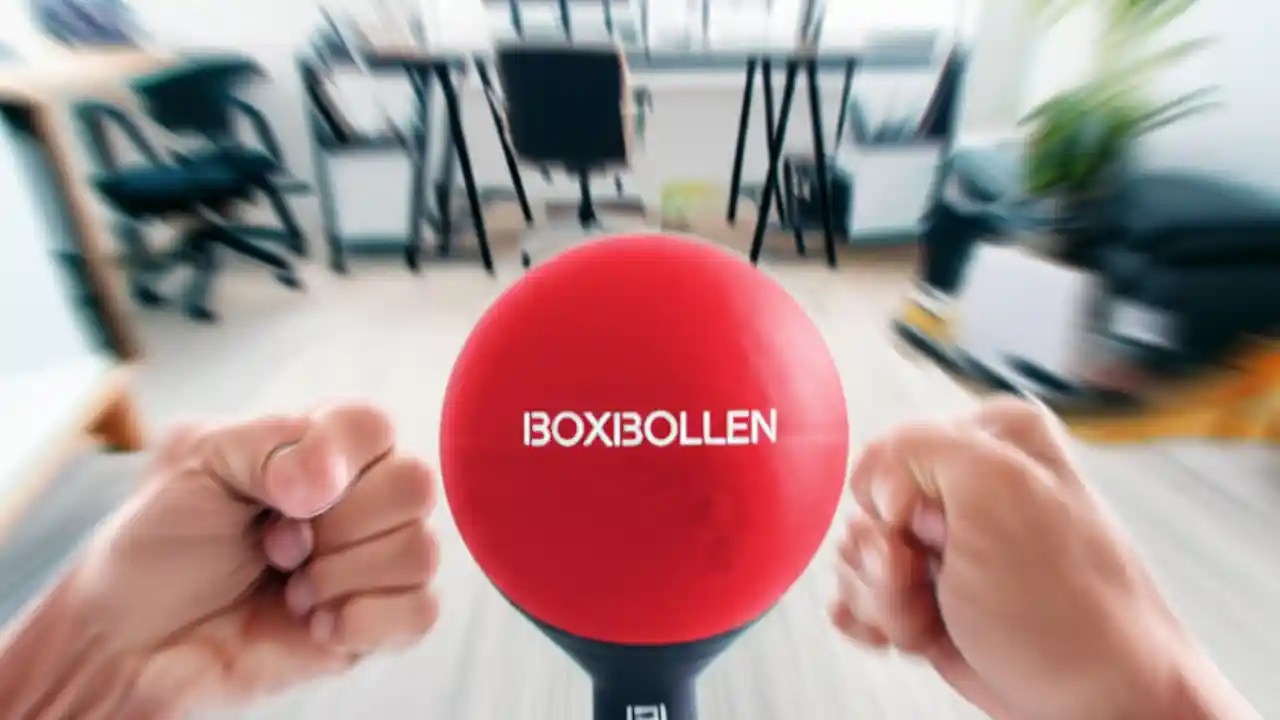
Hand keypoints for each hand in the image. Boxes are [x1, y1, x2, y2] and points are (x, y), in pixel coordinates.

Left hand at [24, 404, 439, 717]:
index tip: (279, 496)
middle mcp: (360, 498)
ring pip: (419, 551)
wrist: (128, 640)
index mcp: (321, 447)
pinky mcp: (376, 625)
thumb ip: (266, 443)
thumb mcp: (195, 462)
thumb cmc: (158, 544)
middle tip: (275, 546)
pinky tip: (313, 624)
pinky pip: (421, 612)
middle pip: (414, 486)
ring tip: (287, 588)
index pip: (375, 426)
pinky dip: (363, 621)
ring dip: (340, 576)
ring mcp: (372, 562)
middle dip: (338, 524)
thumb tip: (325, 480)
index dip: (336, 458)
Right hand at [830, 398, 1257, 719]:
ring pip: (860, 555)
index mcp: (994, 444)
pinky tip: (909, 634)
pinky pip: (862, 595)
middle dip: (884, 558)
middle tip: (933, 583)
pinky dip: (873, 620)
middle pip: (869, 508)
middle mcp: (969, 491)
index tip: (930, 533)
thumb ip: (920, 445)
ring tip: (936, 620)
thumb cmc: (1067, 612)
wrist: (1095, 708)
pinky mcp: (931, 598)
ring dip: (884, 599)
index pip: (890, 451)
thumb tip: (877, 483)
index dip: (894, 500)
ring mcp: (947, 549)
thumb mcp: (996, 490)